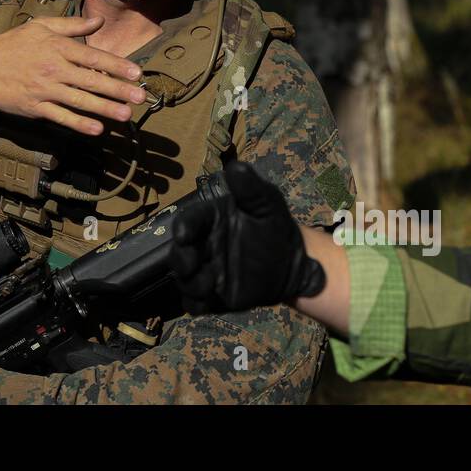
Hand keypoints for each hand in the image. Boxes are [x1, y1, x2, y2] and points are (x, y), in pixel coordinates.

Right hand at [0, 14, 145, 135]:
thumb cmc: (12, 44)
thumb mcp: (40, 26)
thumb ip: (72, 26)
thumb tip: (98, 21)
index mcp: (57, 46)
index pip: (93, 57)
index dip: (117, 65)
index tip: (137, 74)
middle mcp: (53, 67)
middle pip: (91, 80)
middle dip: (118, 89)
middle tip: (141, 97)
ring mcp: (43, 89)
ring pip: (79, 100)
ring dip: (105, 108)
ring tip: (127, 115)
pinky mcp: (33, 106)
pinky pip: (60, 116)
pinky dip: (79, 123)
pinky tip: (96, 129)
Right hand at [170, 160, 325, 313]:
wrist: (291, 262)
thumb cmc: (275, 227)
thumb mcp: (267, 204)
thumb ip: (250, 188)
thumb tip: (236, 166)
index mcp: (211, 219)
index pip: (190, 220)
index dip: (184, 226)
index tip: (184, 234)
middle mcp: (202, 245)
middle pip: (179, 252)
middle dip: (180, 258)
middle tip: (190, 263)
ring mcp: (206, 271)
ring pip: (184, 279)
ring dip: (190, 282)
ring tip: (208, 283)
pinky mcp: (213, 295)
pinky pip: (195, 304)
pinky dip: (195, 304)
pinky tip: (208, 300)